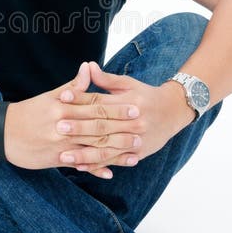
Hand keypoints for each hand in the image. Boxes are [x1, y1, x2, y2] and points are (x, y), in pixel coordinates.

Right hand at [3, 61, 143, 177]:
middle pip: (98, 127)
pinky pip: (79, 164)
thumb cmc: (28, 112)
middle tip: (143, 129)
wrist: (1, 131)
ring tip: (134, 152)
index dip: (117, 108)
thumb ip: (73, 86)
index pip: (96, 106)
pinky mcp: (55, 159)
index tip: (136, 107)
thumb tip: (88, 67)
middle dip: (122, 129)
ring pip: (92, 147)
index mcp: (65, 107)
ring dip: (114, 151)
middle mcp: (64, 125)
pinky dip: (94, 169)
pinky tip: (110, 173)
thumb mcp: (50, 96)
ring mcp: (60, 144)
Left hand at [57, 61, 195, 177]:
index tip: (62, 97)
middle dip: (79, 127)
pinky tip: (81, 166)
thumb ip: (106, 79)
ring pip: (106, 147)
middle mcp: (133, 121)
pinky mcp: (138, 153)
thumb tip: (87, 66)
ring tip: (63, 155)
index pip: (101, 101)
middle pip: (102, 125)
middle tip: (58, 127)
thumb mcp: (128, 84)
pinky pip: (115, 160)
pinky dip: (98, 164)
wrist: (173, 111)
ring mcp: (136, 139)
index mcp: (129, 102)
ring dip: (84, 153)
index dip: (81, 99)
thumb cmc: (146, 95)